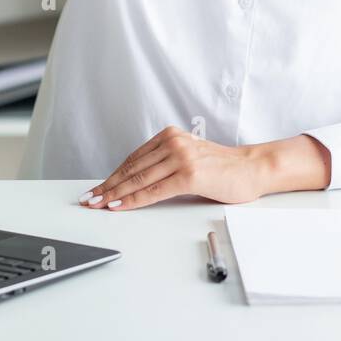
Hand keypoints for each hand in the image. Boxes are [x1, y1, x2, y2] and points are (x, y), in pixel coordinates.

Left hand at [77, 126, 266, 209]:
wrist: (252, 168)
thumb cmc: (222, 168)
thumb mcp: (188, 157)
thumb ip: (164, 163)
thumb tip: (134, 182)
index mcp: (170, 135)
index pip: (133, 159)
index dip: (112, 175)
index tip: (96, 188)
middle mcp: (173, 142)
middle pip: (131, 169)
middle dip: (107, 186)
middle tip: (89, 199)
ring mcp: (181, 157)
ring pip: (139, 180)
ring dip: (115, 194)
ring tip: (98, 205)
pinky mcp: (190, 174)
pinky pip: (155, 191)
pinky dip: (134, 199)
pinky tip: (120, 205)